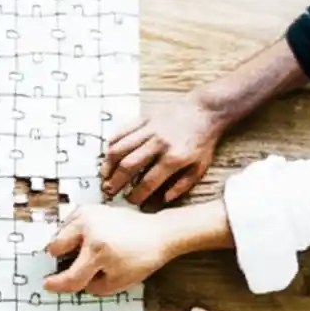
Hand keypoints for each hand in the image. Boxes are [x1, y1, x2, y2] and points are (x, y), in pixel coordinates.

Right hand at [43, 205, 176, 295]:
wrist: (158, 233)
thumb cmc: (142, 258)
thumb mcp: (119, 282)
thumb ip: (92, 287)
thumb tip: (72, 281)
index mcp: (98, 251)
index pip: (72, 274)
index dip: (58, 283)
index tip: (48, 284)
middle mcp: (89, 229)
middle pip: (56, 247)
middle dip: (63, 258)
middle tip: (77, 262)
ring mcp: (87, 215)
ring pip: (59, 234)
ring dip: (67, 245)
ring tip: (85, 250)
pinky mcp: (88, 208)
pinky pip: (67, 224)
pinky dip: (72, 233)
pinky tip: (87, 238)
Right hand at [102, 96, 225, 206]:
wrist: (205, 109)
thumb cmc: (203, 141)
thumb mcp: (200, 166)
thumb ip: (182, 185)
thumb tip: (164, 199)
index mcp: (174, 158)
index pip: (149, 182)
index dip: (137, 195)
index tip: (131, 201)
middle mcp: (159, 144)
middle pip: (128, 166)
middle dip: (115, 182)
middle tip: (108, 192)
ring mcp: (149, 129)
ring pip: (120, 148)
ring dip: (108, 165)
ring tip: (104, 176)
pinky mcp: (143, 119)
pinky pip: (121, 132)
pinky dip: (111, 145)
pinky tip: (109, 156)